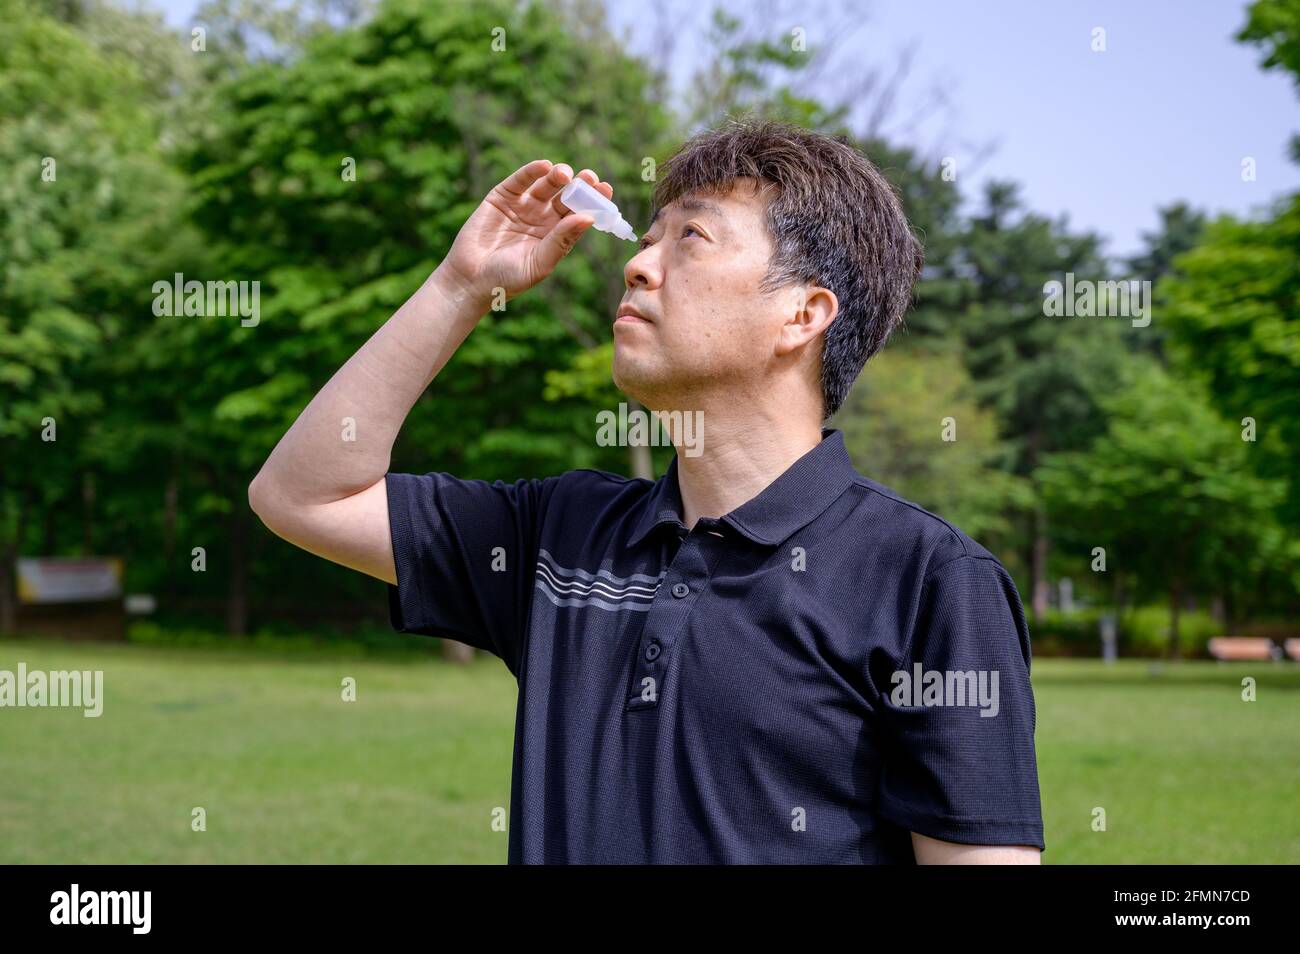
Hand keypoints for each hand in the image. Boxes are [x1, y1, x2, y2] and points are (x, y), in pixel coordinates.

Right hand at [437, 160, 613, 306]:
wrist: (470, 281)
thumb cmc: (508, 279)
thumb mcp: (540, 262)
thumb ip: (562, 240)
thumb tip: (589, 218)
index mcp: (557, 236)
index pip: (580, 213)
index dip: (594, 201)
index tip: (606, 190)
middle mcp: (543, 218)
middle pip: (566, 196)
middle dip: (580, 185)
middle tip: (590, 177)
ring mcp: (523, 206)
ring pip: (546, 185)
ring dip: (558, 176)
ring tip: (565, 174)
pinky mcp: (502, 197)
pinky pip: (520, 181)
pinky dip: (531, 171)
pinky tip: (544, 167)